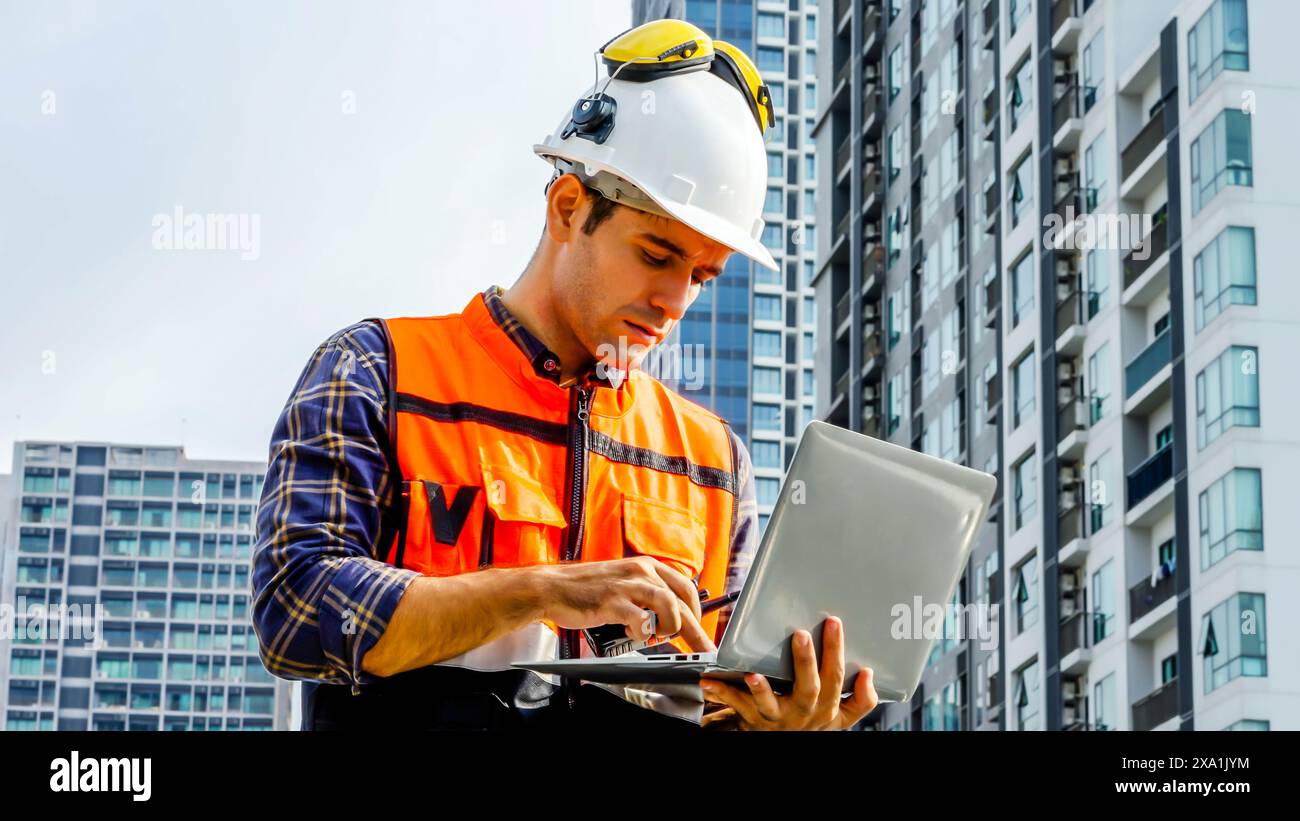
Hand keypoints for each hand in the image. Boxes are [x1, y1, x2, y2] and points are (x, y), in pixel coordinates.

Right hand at [536, 557, 715, 651]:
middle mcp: (641, 571)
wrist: (552, 588)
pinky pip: (641, 620)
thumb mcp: (623, 582)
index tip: (699, 629)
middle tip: (702, 649)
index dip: (697, 610)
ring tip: (656, 637)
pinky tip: (632, 633)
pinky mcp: (613, 602)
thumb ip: (646, 594)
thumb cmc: (586, 590)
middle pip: (682, 600)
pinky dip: (642, 633)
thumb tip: (669, 616)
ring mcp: (627, 585)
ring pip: (669, 606)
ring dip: (669, 627)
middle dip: (695, 630)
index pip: (685, 586)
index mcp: (646, 566)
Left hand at [699, 616, 877, 729]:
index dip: (836, 652)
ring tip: (752, 673)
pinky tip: (711, 681)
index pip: (836, 678)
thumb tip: (869, 675)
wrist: (785, 744)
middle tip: (801, 635)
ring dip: (761, 688)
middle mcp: (803, 713)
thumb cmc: (812, 723)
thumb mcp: (841, 717)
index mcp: (826, 708)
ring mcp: (777, 716)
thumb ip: (860, 700)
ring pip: (770, 703)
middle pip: (809, 687)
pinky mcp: (752, 718)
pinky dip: (723, 692)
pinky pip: (736, 705)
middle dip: (805, 661)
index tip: (834, 623)